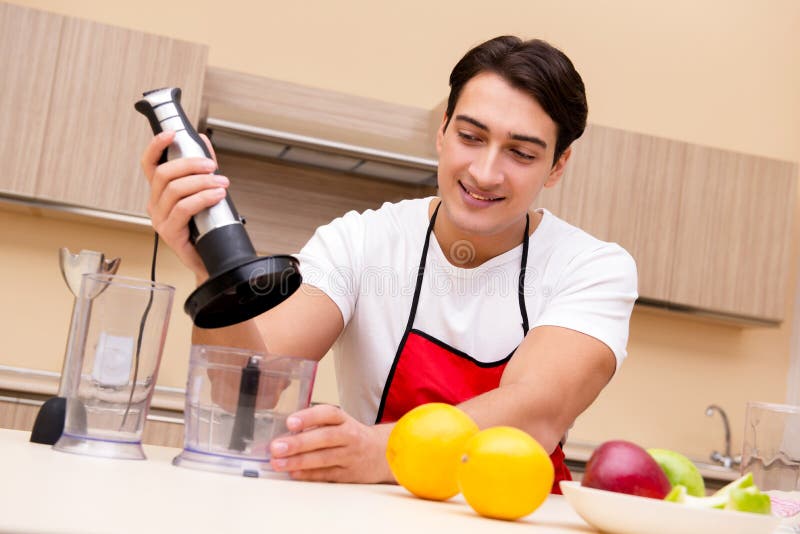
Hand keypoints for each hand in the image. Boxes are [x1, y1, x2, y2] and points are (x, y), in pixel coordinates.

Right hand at [140, 131, 228, 278]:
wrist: (212, 260)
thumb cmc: (207, 228)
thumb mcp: (205, 192)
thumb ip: (202, 168)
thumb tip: (202, 141)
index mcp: (160, 192)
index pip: (150, 165)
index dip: (157, 146)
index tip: (172, 134)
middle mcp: (155, 204)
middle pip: (164, 174)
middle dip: (190, 165)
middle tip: (212, 166)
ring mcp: (160, 219)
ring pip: (175, 190)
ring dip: (201, 182)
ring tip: (221, 182)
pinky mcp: (170, 233)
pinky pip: (183, 209)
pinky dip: (202, 198)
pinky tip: (217, 195)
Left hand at [269, 404, 394, 482]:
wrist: (382, 455)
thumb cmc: (352, 437)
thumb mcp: (340, 424)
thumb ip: (317, 426)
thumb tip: (285, 434)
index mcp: (344, 420)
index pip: (328, 414)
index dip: (309, 417)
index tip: (290, 422)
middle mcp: (349, 436)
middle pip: (325, 438)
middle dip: (298, 443)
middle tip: (276, 447)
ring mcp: (350, 456)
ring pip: (324, 458)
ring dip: (299, 461)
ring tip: (279, 463)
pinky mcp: (348, 475)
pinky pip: (327, 474)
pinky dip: (309, 474)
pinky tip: (294, 473)